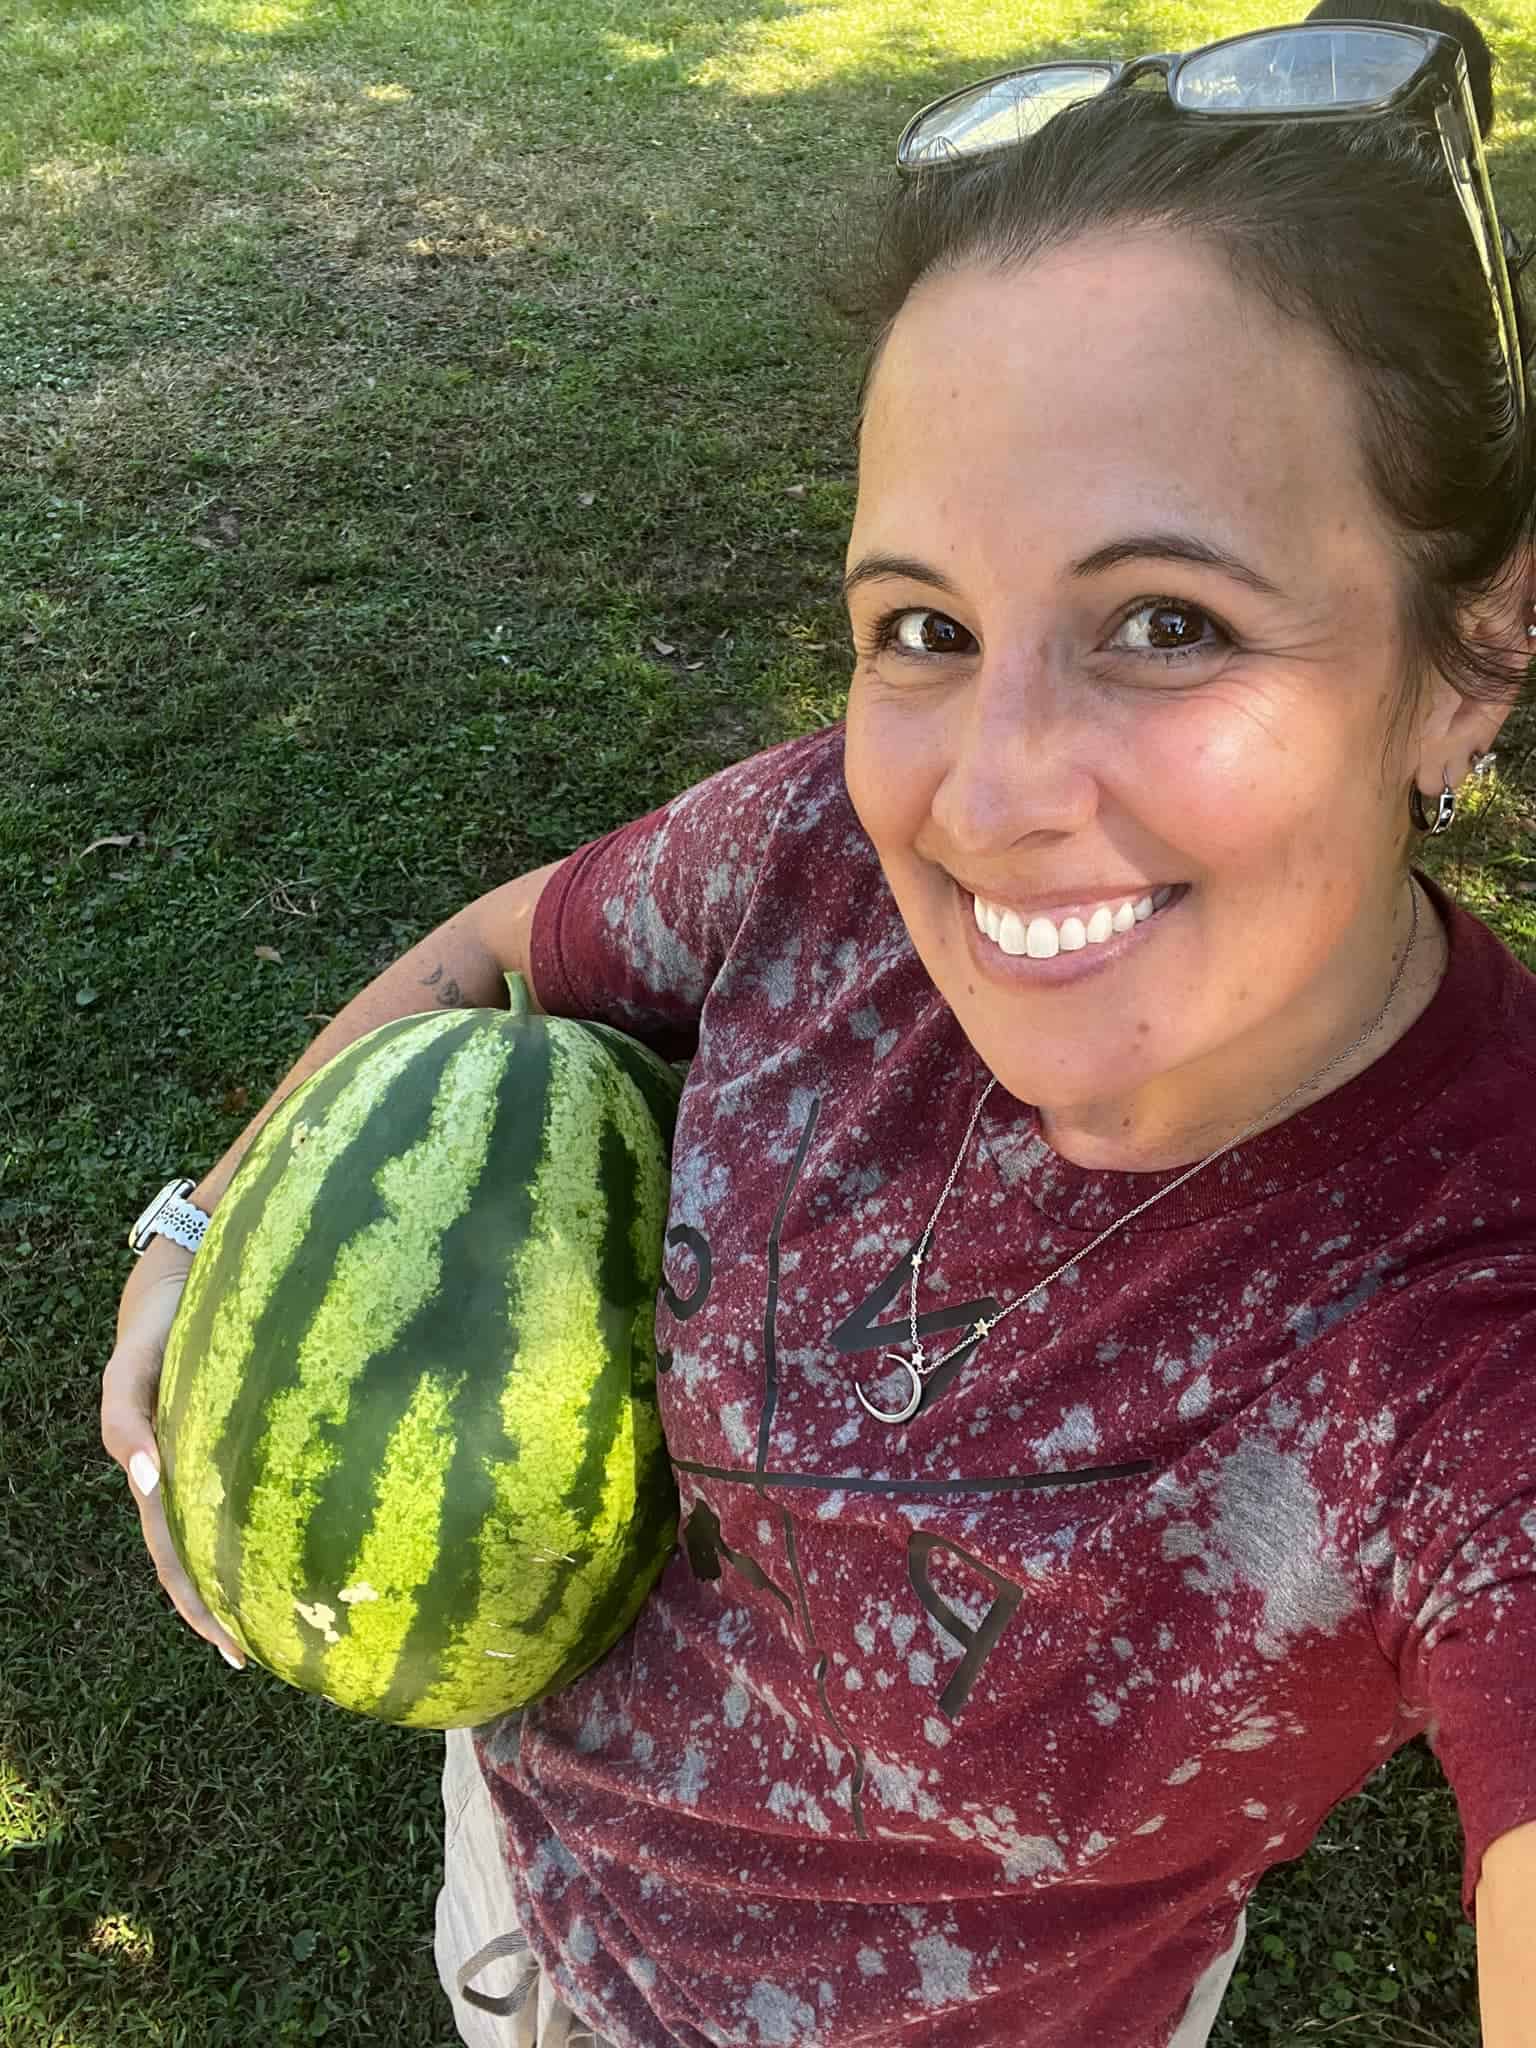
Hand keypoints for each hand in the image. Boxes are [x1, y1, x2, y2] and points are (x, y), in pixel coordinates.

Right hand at [101, 1247, 246, 1668]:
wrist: (179, 1284)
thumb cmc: (155, 1330)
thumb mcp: (125, 1374)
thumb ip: (124, 1420)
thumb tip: (145, 1478)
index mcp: (163, 1476)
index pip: (181, 1560)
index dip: (202, 1607)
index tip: (235, 1651)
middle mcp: (190, 1479)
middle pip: (205, 1561)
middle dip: (227, 1612)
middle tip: (263, 1657)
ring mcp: (214, 1461)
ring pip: (229, 1534)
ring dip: (250, 1578)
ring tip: (287, 1622)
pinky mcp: (242, 1437)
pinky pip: (256, 1491)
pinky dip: (274, 1524)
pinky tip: (309, 1540)